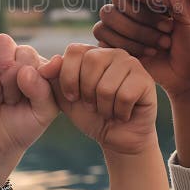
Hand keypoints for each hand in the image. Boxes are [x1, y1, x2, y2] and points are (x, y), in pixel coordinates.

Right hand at [0, 35, 57, 188]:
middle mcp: (3, 56)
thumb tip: (27, 70)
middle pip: (3, 45)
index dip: (27, 76)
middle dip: (9, 78)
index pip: (26, 51)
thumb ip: (44, 89)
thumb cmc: (23, 126)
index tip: (28, 97)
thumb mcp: (44, 112)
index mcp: (27, 59)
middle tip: (11, 99)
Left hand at [40, 45, 156, 154]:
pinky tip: (123, 114)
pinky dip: (119, 112)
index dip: (69, 78)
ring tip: (109, 109)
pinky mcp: (146, 80)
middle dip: (87, 92)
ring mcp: (132, 64)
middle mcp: (113, 53)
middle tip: (94, 104)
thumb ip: (52, 79)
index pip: (74, 51)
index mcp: (93, 52)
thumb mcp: (64, 97)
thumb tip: (43, 67)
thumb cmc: (90, 115)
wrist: (115, 137)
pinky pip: (125, 96)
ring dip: (103, 107)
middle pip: (92, 62)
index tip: (73, 96)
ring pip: (107, 84)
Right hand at [92, 0, 189, 99]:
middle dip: (138, 28)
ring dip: (133, 38)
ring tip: (157, 49)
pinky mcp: (112, 51)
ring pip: (103, 27)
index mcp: (139, 1)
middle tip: (165, 39)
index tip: (168, 24)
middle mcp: (124, 14)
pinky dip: (127, 49)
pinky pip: (103, 45)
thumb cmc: (187, 43)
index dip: (142, 11)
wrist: (187, 73)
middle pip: (109, 11)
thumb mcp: (183, 18)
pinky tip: (147, 56)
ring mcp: (116, 32)